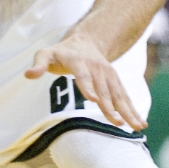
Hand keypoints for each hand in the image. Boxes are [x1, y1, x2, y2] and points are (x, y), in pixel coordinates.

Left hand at [25, 31, 145, 129]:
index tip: (94, 100)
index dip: (88, 87)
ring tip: (136, 126)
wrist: (85, 41)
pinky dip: (133, 109)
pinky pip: (124, 95)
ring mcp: (108, 74)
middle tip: (117, 123)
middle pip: (104, 89)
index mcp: (79, 62)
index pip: (83, 76)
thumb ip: (38, 64)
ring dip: (128, 110)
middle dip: (111, 107)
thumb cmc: (61, 52)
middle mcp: (97, 68)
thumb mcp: (46, 53)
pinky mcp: (115, 80)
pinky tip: (140, 122)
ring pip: (118, 94)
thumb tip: (28, 75)